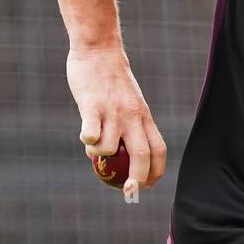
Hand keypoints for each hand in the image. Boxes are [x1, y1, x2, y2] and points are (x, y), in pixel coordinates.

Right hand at [66, 45, 166, 196]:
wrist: (99, 50)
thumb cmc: (112, 79)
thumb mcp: (127, 103)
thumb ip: (125, 126)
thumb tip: (111, 155)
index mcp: (144, 116)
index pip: (158, 150)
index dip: (156, 172)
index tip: (148, 186)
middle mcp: (132, 116)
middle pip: (141, 156)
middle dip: (137, 180)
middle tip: (127, 193)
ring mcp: (113, 111)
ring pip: (109, 147)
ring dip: (99, 155)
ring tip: (92, 147)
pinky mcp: (92, 105)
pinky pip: (90, 133)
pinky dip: (87, 141)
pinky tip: (85, 136)